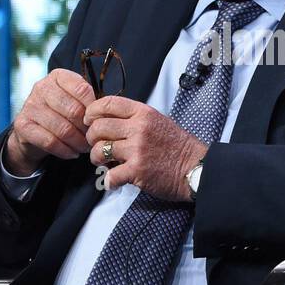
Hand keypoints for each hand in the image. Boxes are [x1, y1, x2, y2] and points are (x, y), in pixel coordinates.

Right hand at [5, 68, 95, 173]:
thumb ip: (89, 102)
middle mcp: (41, 87)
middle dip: (87, 129)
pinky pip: (50, 141)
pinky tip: (72, 153)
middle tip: (93, 138)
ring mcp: (30, 105)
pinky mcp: (22, 125)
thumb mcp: (75, 101)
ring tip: (85, 147)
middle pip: (73, 110)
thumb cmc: (61, 113)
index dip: (94, 109)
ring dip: (78, 143)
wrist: (33, 131)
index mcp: (58, 76)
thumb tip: (106, 114)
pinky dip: (65, 150)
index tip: (98, 121)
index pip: (82, 89)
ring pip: (62, 128)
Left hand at [84, 96, 206, 201]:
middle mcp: (138, 128)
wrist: (195, 167)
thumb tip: (109, 120)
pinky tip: (113, 181)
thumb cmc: (178, 147)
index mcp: (143, 113)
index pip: (108, 103)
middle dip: (91, 138)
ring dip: (97, 158)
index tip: (89, 119)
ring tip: (103, 162)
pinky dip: (109, 180)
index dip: (92, 111)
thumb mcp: (158, 121)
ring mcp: (137, 149)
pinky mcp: (137, 170)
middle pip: (98, 127)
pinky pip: (110, 175)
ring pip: (100, 150)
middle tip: (96, 144)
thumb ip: (135, 119)